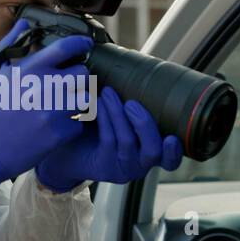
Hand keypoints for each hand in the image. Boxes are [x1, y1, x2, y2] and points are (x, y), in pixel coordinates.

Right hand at [0, 20, 91, 198]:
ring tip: (64, 104)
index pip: (67, 47)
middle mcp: (46, 88)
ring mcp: (56, 111)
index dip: (81, 43)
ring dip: (78, 99)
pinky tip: (57, 124)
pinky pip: (80, 122)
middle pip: (82, 73)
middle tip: (67, 84)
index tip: (85, 45)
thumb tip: (24, 23)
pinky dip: (72, 123)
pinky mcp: (61, 133)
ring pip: (86, 97)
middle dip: (77, 77)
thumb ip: (9, 45)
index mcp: (30, 70)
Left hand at [34, 87, 182, 192]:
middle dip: (144, 125)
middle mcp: (139, 164)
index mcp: (148, 153)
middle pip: (153, 151)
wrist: (64, 147)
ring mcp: (121, 168)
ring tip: (108, 93)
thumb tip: (139, 72)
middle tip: (132, 104)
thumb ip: (133, 106)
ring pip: (128, 142)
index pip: (169, 160)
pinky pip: (109, 140)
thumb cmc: (94, 128)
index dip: (175, 151)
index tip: (172, 137)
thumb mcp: (119, 117)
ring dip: (118, 115)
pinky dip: (105, 119)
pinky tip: (98, 104)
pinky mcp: (103, 167)